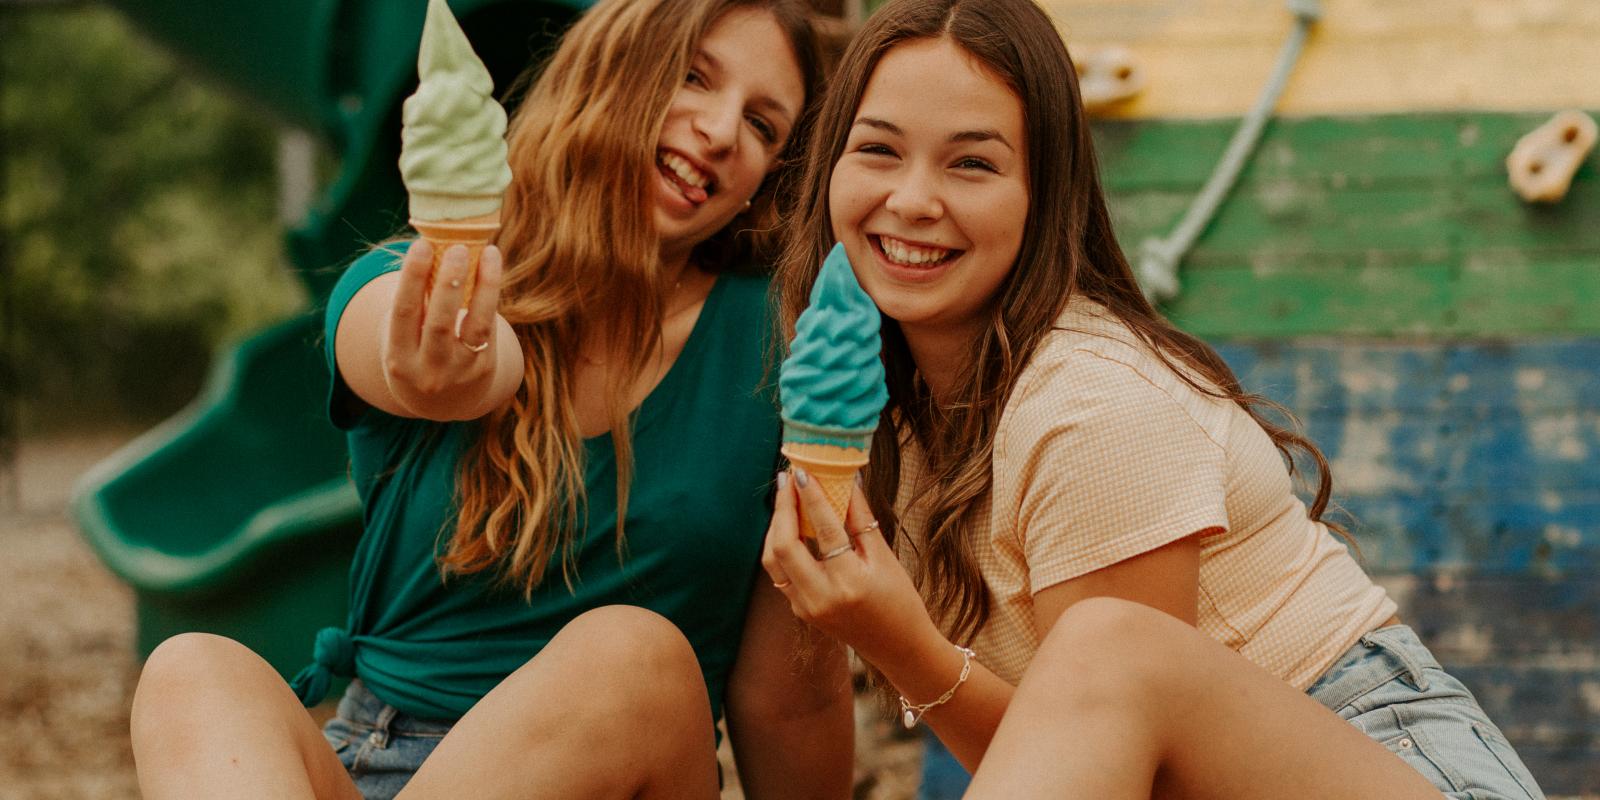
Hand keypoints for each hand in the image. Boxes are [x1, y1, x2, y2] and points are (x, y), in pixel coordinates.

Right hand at [381, 239, 504, 417]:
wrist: (442, 403)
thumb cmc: (416, 354)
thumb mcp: (402, 338)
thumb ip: (413, 304)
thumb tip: (435, 250)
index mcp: (398, 359)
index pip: (404, 313)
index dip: (413, 278)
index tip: (422, 246)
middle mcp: (428, 370)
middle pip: (439, 322)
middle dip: (448, 282)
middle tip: (457, 248)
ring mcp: (459, 373)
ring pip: (474, 325)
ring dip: (482, 286)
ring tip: (487, 253)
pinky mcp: (484, 369)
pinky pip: (489, 328)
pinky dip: (490, 296)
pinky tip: (491, 269)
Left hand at [762, 469, 940, 665]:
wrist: (898, 647)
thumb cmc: (900, 600)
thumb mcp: (885, 558)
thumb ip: (861, 520)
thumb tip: (847, 480)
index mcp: (849, 583)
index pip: (824, 530)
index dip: (811, 497)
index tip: (803, 471)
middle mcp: (821, 598)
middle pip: (784, 546)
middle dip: (783, 508)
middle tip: (787, 480)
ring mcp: (806, 608)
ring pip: (774, 560)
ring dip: (776, 526)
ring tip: (787, 498)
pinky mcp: (801, 611)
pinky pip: (780, 573)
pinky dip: (781, 546)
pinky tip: (790, 525)